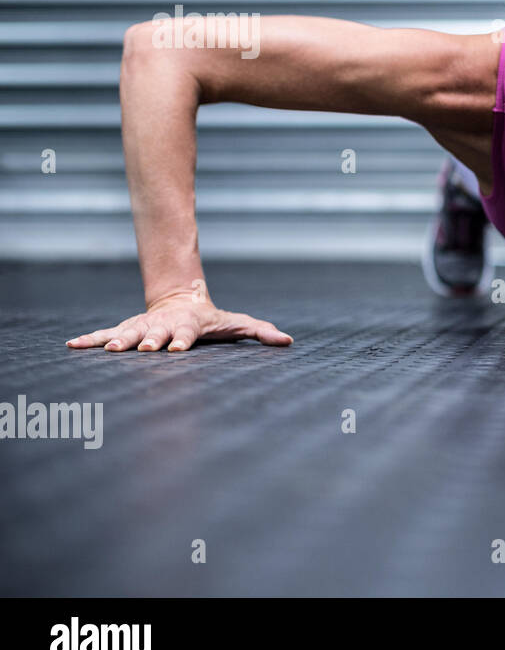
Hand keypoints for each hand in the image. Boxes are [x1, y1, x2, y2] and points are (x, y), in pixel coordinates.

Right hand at [66, 293, 292, 351]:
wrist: (184, 299)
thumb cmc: (214, 319)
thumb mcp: (239, 324)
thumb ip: (261, 332)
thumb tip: (288, 340)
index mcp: (189, 326)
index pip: (186, 335)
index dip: (181, 341)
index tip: (174, 350)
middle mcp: (164, 326)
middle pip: (155, 334)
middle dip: (147, 342)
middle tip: (139, 349)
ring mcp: (144, 326)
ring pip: (128, 333)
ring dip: (116, 341)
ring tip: (105, 349)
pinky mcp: (128, 329)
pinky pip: (105, 333)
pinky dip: (89, 339)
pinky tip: (71, 346)